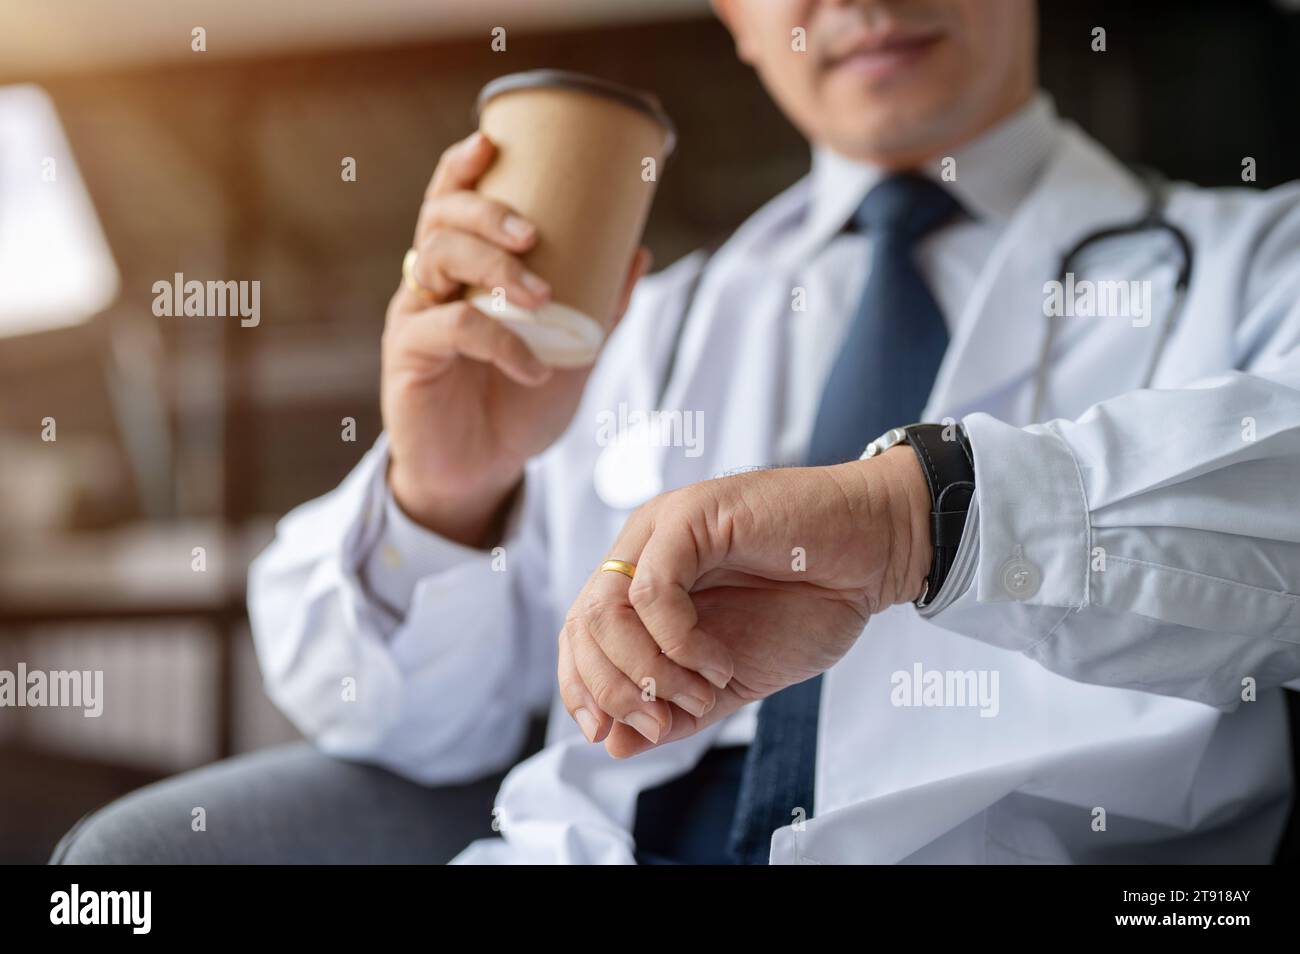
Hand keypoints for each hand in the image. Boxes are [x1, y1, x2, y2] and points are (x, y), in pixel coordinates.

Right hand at [382, 131, 651, 545]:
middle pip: (441, 218)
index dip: (462, 167)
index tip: (492, 140)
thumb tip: (639, 251)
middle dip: (486, 212)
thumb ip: (601, 307)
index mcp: (463, 270)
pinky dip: (499, 340)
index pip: (450, 201)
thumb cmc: (519, 406)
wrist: (484, 474)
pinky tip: (534, 366)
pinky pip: (450, 327)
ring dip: (493, 266)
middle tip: (532, 234)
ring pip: (436, 259)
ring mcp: (415, 317)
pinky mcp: (408, 356)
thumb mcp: (573, 353)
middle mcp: (431, 283)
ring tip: (541, 294)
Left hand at [557, 448, 931, 756]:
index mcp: (643, 582)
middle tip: (665, 723)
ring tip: (702, 692)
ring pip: (606, 609)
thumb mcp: (731, 678)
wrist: (875, 551)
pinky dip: (678, 641)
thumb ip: (676, 710)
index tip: (611, 734)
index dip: (582, 690)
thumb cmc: (810, 602)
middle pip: (582, 626)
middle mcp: (642, 550)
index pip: (578, 635)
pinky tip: (718, 662)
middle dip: (614, 692)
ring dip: (648, 671)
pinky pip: (652, 589)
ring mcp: (662, 529)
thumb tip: (614, 744)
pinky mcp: (692, 515)